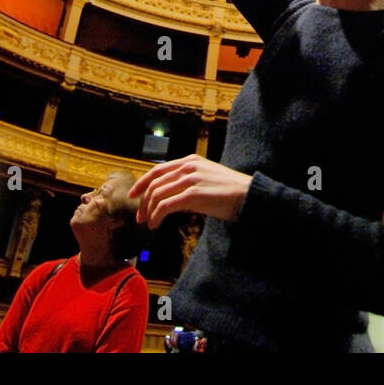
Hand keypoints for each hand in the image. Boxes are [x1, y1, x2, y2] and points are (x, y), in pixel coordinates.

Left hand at [129, 155, 250, 229]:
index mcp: (190, 160)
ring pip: (157, 195)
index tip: (133, 195)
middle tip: (140, 217)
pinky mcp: (193, 194)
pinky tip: (156, 224)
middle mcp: (188, 166)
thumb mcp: (207, 178)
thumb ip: (188, 181)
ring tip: (149, 223)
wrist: (249, 196)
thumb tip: (169, 197)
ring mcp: (191, 179)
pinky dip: (156, 216)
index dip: (142, 183)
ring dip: (149, 211)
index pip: (157, 170)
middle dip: (143, 202)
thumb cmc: (231, 192)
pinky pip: (165, 206)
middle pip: (154, 183)